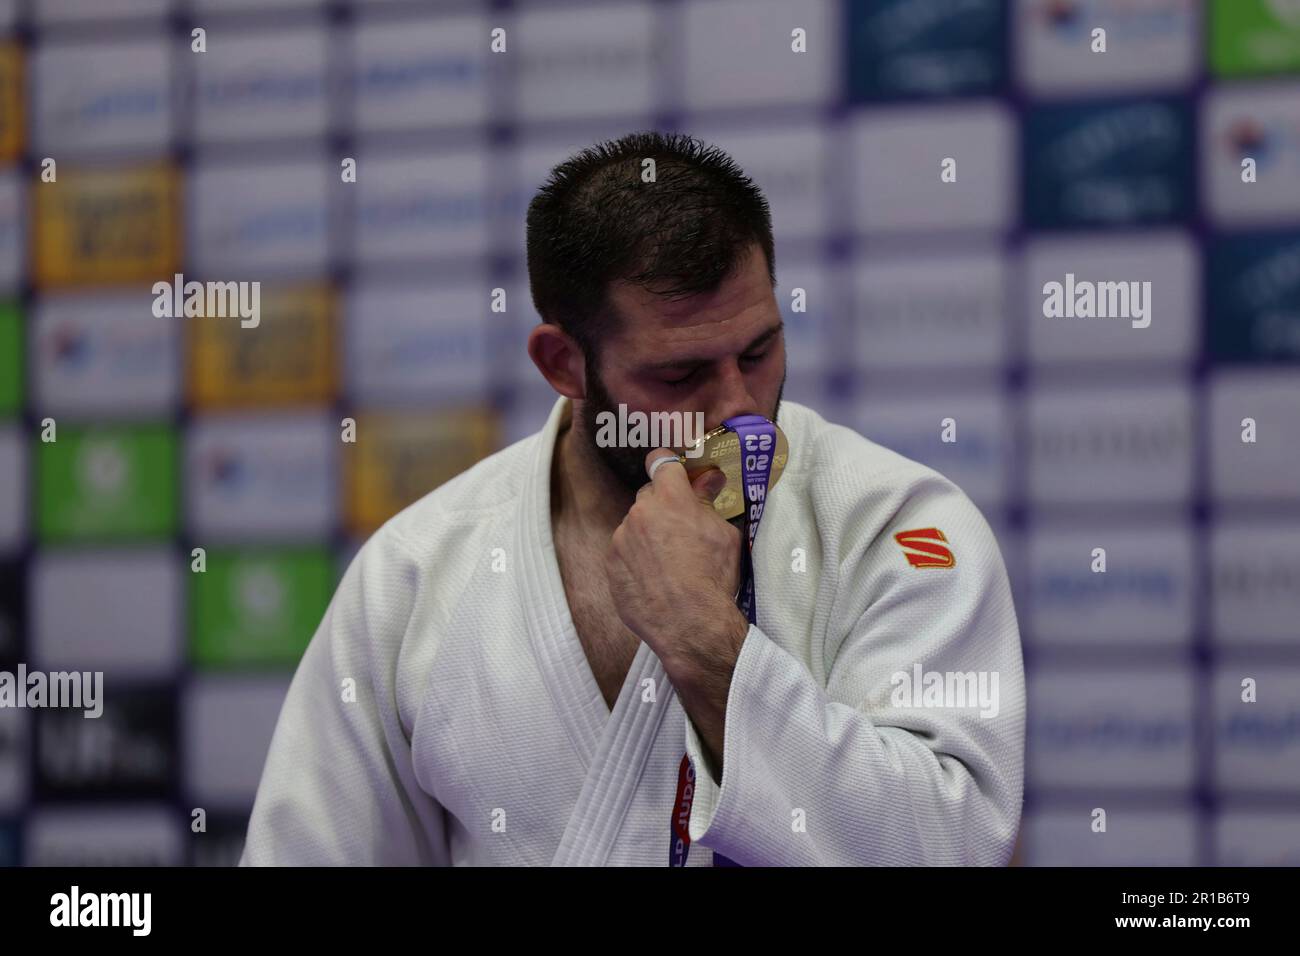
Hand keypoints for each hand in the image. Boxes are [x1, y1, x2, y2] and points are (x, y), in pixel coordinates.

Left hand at [606, 447, 748, 677]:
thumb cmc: (713, 578)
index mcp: (671, 497)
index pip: (661, 462)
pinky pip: (623, 552)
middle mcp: (641, 511)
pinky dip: (635, 560)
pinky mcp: (611, 563)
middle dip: (662, 506)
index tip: (673, 476)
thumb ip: (709, 503)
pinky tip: (654, 579)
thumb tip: (708, 480)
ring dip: (648, 535)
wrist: (689, 623)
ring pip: (634, 526)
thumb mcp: (724, 535)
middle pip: (648, 495)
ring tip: (668, 563)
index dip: (668, 467)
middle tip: (680, 529)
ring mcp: (621, 538)